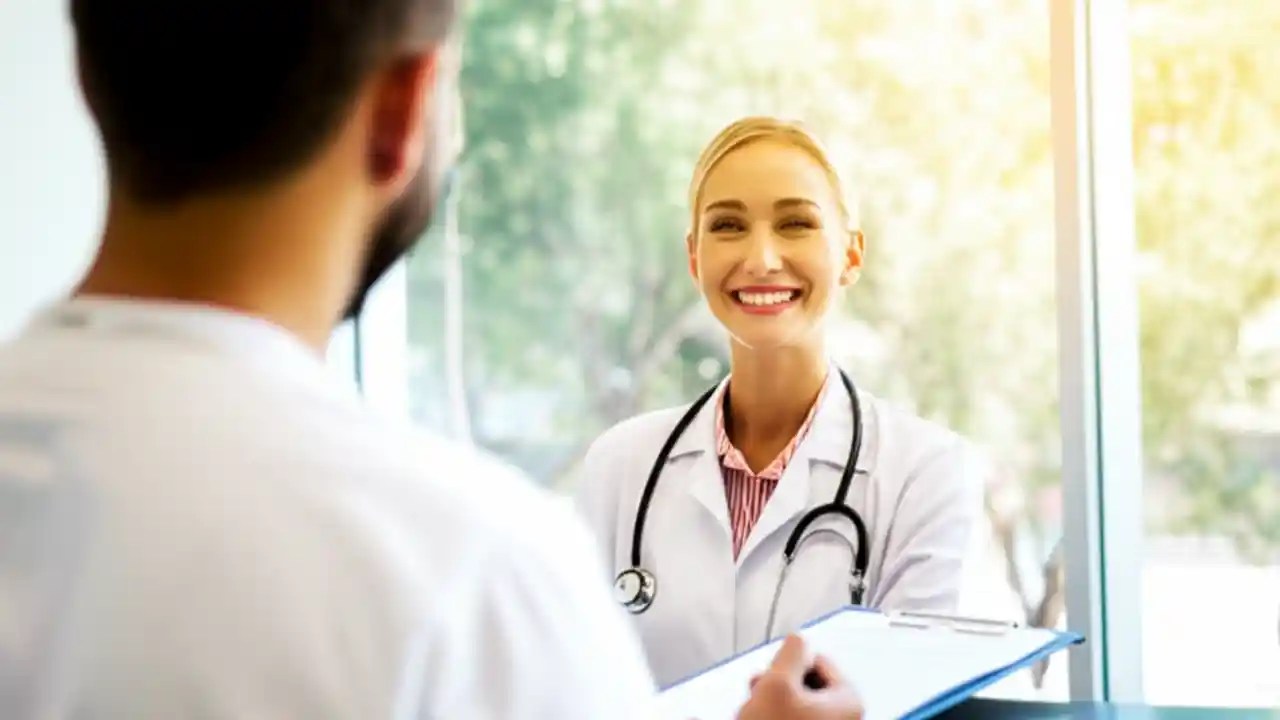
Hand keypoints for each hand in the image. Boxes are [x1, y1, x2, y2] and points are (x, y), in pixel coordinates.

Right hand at [736, 635, 863, 719]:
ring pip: (796, 706)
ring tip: (754, 716)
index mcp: (849, 701)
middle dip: (778, 686)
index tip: (774, 677)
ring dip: (771, 706)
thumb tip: (800, 640)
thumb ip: (791, 652)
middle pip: (807, 684)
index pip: (817, 660)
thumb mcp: (777, 682)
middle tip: (760, 695)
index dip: (789, 664)